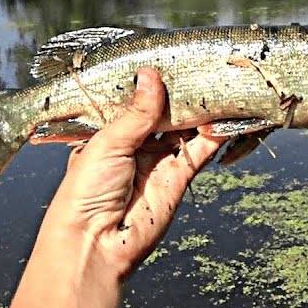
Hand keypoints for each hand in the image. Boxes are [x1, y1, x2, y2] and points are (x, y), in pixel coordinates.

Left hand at [35, 68, 224, 284]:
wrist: (94, 245)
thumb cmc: (84, 193)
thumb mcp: (107, 143)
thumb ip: (137, 112)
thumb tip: (151, 75)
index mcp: (108, 134)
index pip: (135, 102)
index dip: (151, 84)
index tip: (169, 61)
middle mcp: (134, 146)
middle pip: (164, 114)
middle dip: (180, 95)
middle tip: (199, 69)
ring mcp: (158, 162)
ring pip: (185, 130)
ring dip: (200, 112)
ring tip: (218, 87)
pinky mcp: (178, 179)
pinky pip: (199, 151)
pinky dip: (213, 135)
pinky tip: (223, 118)